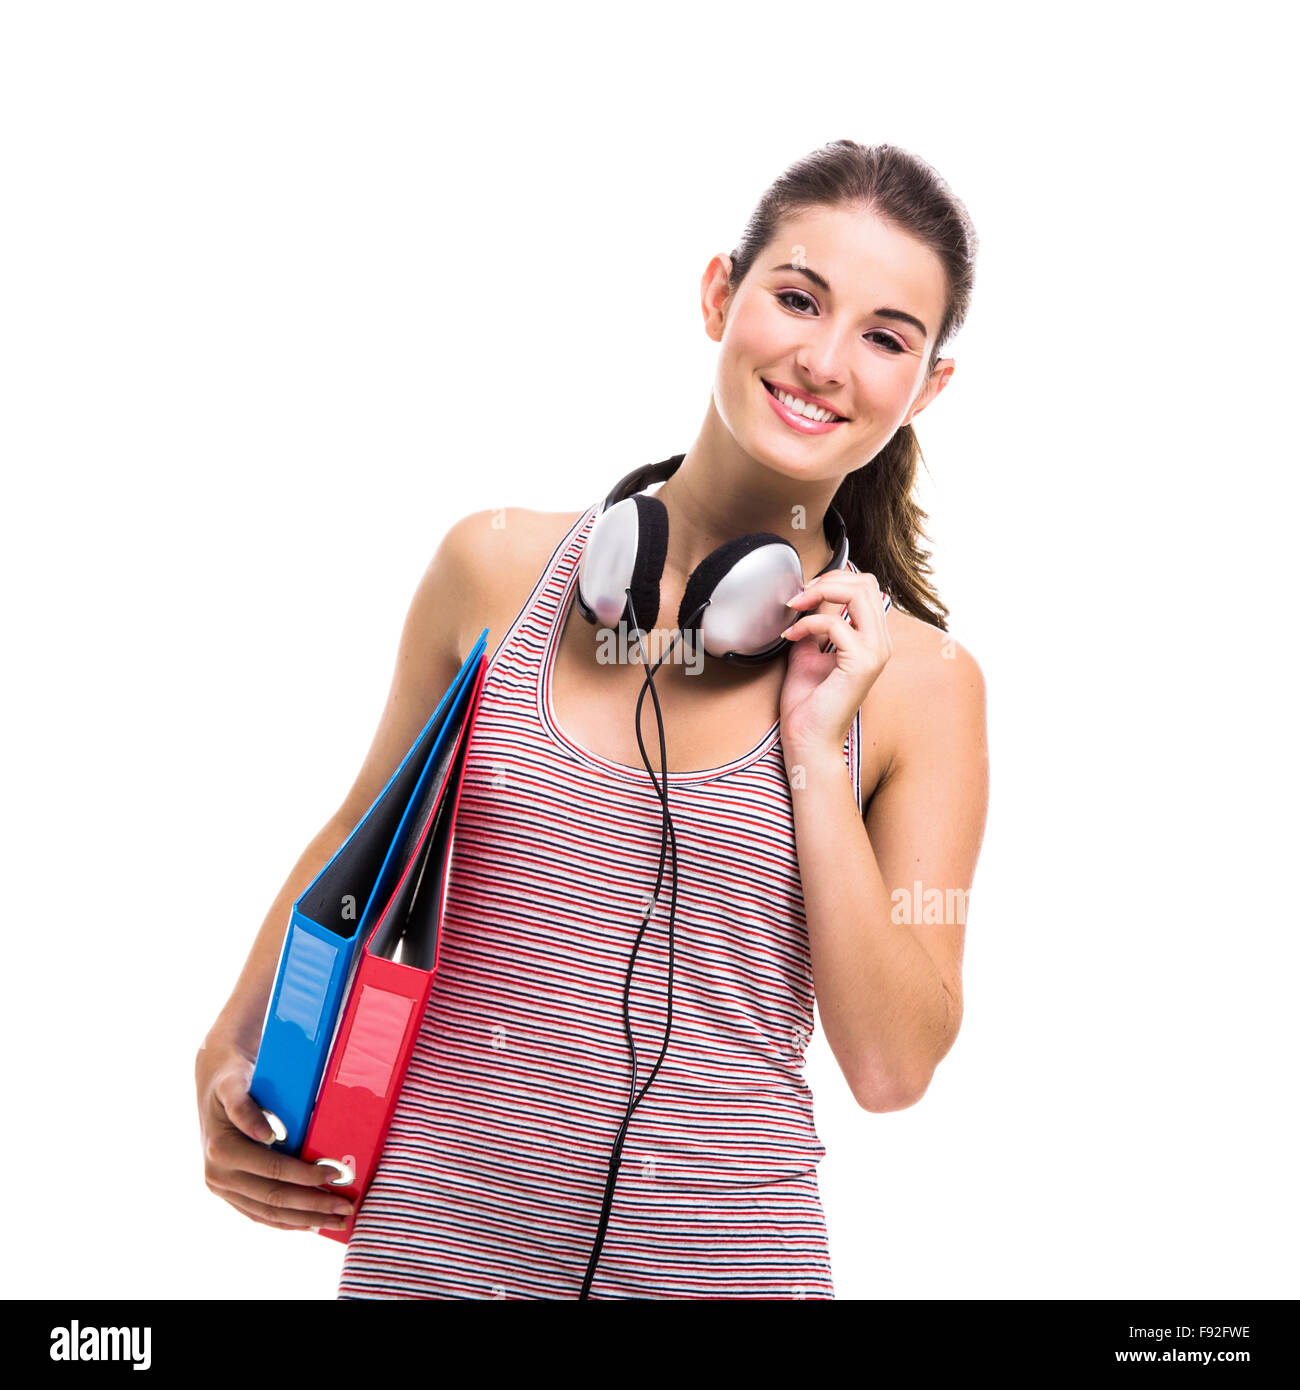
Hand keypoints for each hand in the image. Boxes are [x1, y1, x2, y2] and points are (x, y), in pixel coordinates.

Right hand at [195, 1037, 354, 1232]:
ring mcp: (221, 1188)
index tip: (336, 1175)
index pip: (273, 1169)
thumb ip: (245, 1108)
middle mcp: (217, 1174)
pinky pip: (259, 1214)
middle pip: (273, 1197)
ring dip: (305, 1219)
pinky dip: (286, 1221)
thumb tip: (265, 1135)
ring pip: (267, 1213)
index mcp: (222, 1149)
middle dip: (313, 1205)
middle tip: (346, 1208)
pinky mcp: (228, 1193)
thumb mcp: (236, 1085)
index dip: (306, 1175)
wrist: (213, 1086)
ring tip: (336, 1222)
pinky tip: (310, 1224)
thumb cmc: (233, 1081)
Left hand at [779, 569, 892, 759]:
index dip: (833, 579)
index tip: (803, 595)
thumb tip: (810, 596)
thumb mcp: (810, 649)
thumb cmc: (809, 702)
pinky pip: (836, 623)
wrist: (808, 739)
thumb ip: (817, 621)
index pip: (866, 587)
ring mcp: (875, 653)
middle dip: (827, 579)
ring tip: (795, 608)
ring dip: (820, 593)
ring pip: (859, 593)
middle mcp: (881, 643)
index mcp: (873, 639)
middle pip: (866, 583)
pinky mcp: (862, 664)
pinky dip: (807, 623)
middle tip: (799, 597)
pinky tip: (791, 636)